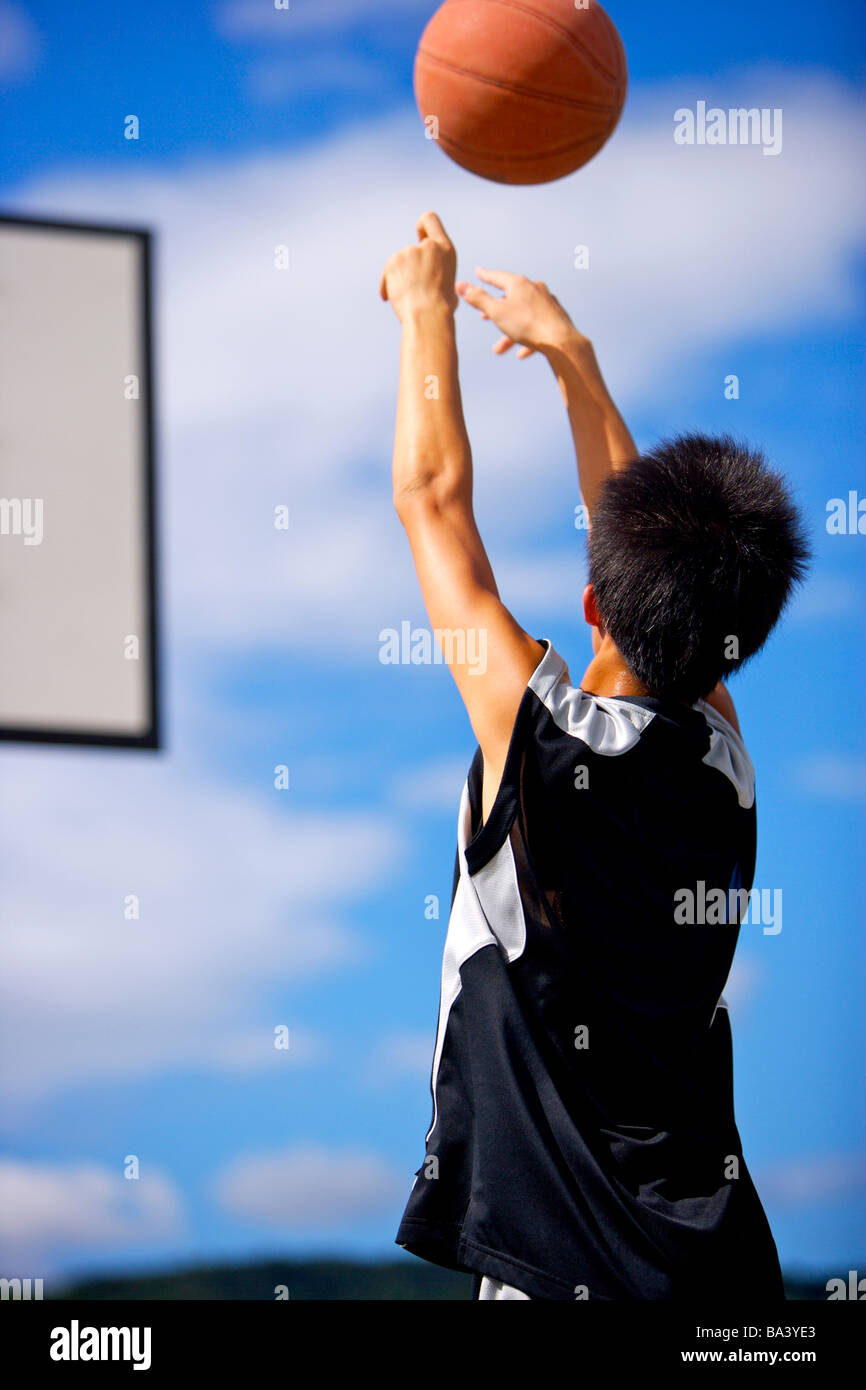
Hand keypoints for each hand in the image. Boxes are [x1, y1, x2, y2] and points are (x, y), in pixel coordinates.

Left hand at [379, 211, 458, 320]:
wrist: (427, 315)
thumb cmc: (441, 309)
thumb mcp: (450, 285)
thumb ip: (440, 273)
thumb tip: (436, 280)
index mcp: (445, 249)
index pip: (429, 219)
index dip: (421, 226)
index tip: (418, 236)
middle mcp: (426, 246)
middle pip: (412, 251)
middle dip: (410, 268)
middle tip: (415, 288)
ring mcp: (408, 253)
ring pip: (399, 264)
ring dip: (400, 279)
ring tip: (407, 298)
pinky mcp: (392, 263)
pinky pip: (386, 274)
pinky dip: (387, 286)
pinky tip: (391, 299)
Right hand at [456, 268, 580, 358]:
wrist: (561, 341)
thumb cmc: (528, 325)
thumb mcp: (497, 312)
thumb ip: (478, 299)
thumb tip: (459, 285)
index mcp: (519, 284)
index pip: (497, 277)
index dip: (485, 276)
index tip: (479, 272)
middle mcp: (535, 289)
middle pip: (510, 298)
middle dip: (496, 311)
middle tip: (484, 316)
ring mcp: (547, 302)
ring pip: (523, 316)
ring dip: (509, 332)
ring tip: (500, 349)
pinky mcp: (556, 318)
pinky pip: (537, 327)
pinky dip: (527, 339)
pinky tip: (522, 354)